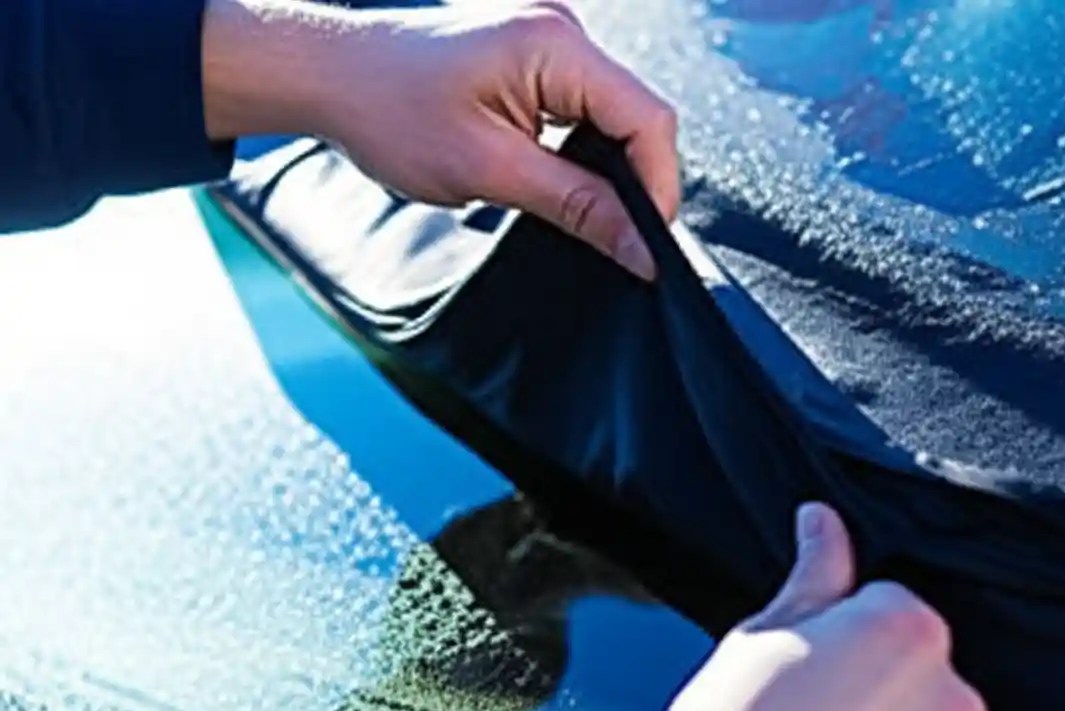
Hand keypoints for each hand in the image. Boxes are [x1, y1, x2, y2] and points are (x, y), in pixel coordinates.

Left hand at [203, 0, 676, 280]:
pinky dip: (585, 150)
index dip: (657, 188)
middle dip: (636, 183)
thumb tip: (641, 249)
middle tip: (621, 241)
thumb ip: (577, 207)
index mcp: (556, 44)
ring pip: (615, 115)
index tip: (648, 246)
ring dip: (610, 168)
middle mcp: (562, 29)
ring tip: (587, 213)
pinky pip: (586, 106)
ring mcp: (549, 38)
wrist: (329, 75)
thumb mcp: (488, 171)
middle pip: (638, 116)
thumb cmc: (387, 110)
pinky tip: (563, 180)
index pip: (647, 119)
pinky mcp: (534, 54)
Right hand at [667, 503, 985, 710]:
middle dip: (872, 679)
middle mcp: (952, 687)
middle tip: (812, 706)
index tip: (807, 665)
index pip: (889, 604)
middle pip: (914, 662)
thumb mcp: (767, 637)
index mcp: (907, 626)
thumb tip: (822, 519)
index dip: (841, 632)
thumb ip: (816, 575)